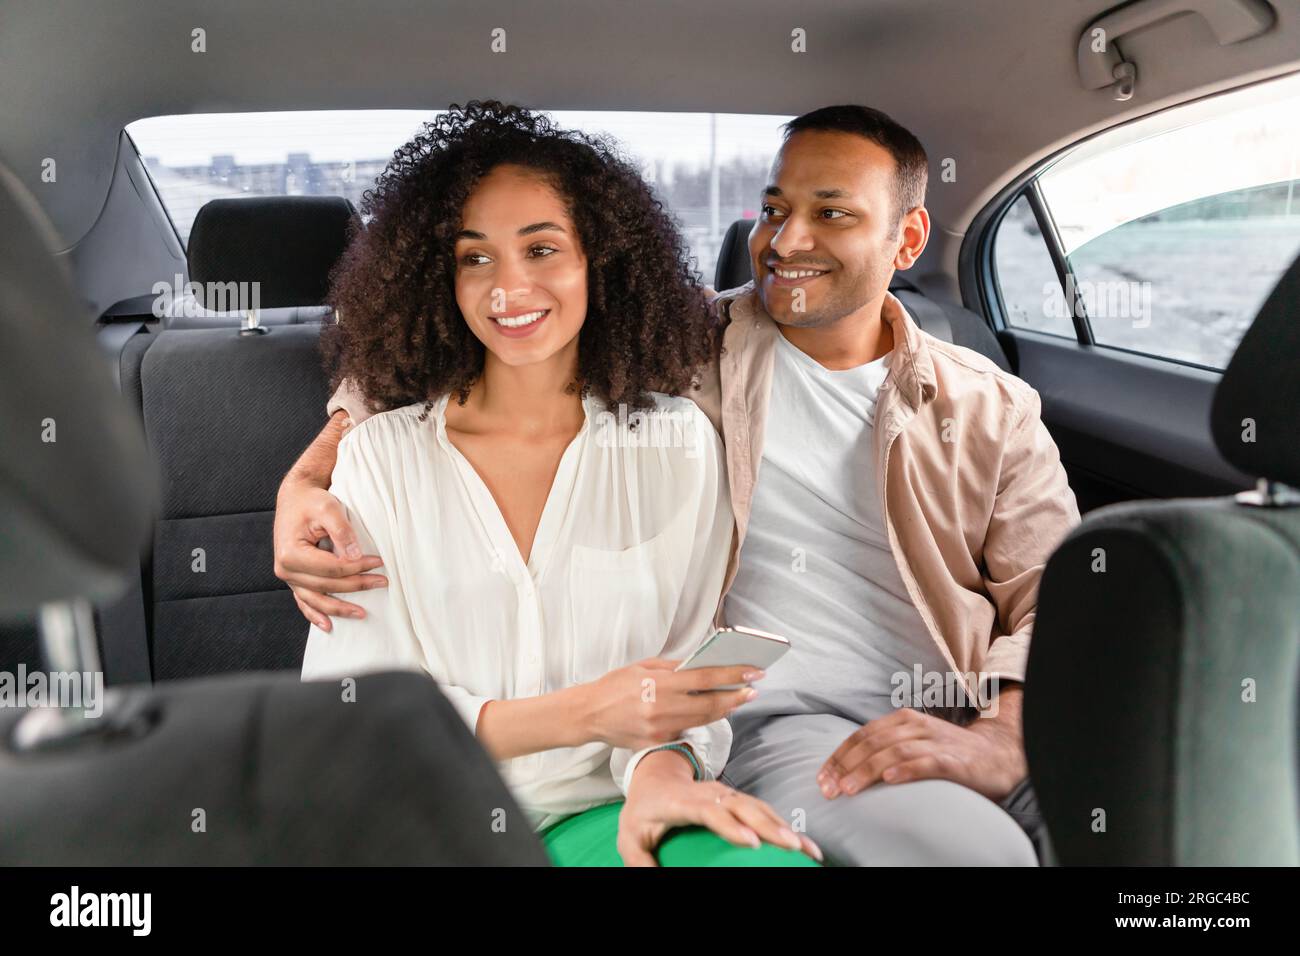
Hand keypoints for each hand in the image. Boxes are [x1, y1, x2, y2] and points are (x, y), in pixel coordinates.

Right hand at [272, 483, 386, 630]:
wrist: (295, 497)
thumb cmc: (311, 501)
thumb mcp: (328, 508)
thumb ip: (342, 532)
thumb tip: (356, 557)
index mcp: (291, 554)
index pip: (331, 568)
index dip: (357, 567)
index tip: (378, 562)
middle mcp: (286, 569)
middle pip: (327, 585)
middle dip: (356, 585)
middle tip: (382, 582)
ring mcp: (288, 576)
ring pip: (316, 599)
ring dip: (339, 608)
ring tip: (362, 614)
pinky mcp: (294, 577)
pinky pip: (304, 600)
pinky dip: (315, 614)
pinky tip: (328, 625)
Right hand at [579, 658, 762, 751]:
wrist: (588, 714)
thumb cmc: (615, 685)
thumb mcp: (644, 666)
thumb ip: (675, 667)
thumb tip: (704, 664)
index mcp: (659, 683)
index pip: (706, 678)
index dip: (733, 676)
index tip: (754, 672)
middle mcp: (662, 707)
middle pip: (710, 704)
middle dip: (736, 697)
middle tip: (753, 690)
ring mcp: (660, 728)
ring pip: (702, 720)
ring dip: (724, 710)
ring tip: (737, 700)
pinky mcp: (656, 742)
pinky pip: (685, 731)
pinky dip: (699, 721)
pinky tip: (710, 713)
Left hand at [617, 752, 821, 866]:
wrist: (654, 776)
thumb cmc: (642, 811)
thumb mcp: (630, 837)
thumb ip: (639, 862)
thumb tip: (652, 881)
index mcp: (681, 802)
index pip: (708, 810)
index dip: (730, 825)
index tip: (752, 841)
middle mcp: (707, 794)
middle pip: (742, 805)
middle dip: (769, 825)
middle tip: (792, 845)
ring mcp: (724, 793)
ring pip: (758, 805)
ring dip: (784, 825)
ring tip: (807, 847)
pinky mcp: (735, 798)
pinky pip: (763, 809)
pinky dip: (784, 824)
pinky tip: (803, 842)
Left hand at [816, 701, 1026, 802]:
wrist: (997, 755)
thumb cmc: (948, 753)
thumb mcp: (913, 744)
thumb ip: (886, 750)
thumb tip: (847, 770)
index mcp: (902, 720)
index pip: (862, 736)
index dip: (839, 756)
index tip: (821, 778)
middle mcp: (915, 726)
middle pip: (872, 743)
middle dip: (845, 766)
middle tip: (828, 789)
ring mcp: (935, 741)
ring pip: (894, 751)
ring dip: (868, 770)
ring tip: (848, 789)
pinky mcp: (953, 760)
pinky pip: (926, 763)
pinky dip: (906, 770)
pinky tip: (890, 780)